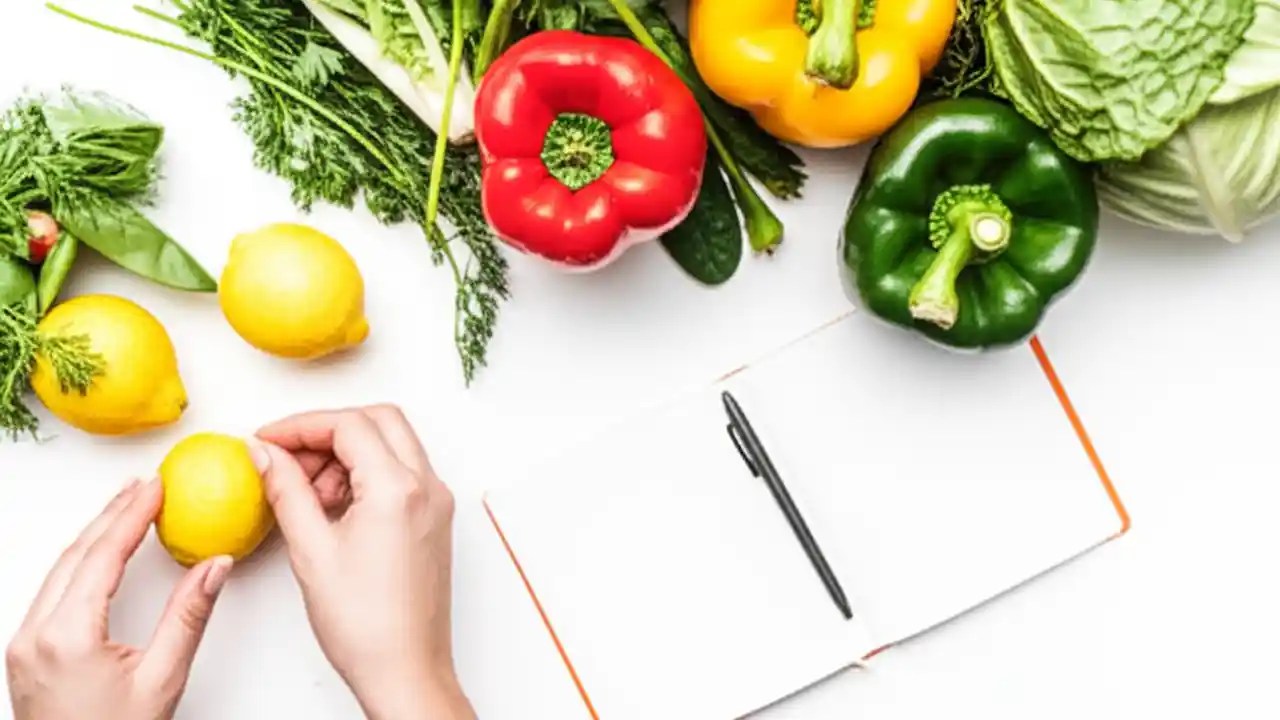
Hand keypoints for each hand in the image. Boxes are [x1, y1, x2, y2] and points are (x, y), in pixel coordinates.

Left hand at [6, 479, 230, 719]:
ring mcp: (24, 645)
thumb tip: (214, 566)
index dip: (132, 516)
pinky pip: (50, 591)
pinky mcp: (25, 654)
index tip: (156, 487)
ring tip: (125, 508)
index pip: (103, 556)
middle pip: (75, 555)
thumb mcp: (162, 680)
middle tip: (145, 486)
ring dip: (93, 535)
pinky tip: (98, 554)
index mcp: (67, 636)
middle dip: (111, 514)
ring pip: (58, 570)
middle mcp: (35, 635)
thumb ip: (188, 617)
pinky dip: (78, 563)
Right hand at [253, 405, 473, 719]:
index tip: (266, 441)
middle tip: (287, 458)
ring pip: (393, 445)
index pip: (349, 424)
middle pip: (379, 421)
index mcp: (399, 488)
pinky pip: (402, 474)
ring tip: (306, 493)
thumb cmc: (365, 624)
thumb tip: (264, 453)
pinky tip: (332, 507)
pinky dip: (366, 474)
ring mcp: (437, 503)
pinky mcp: (435, 520)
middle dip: (328, 431)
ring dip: (348, 453)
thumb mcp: (311, 549)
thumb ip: (285, 490)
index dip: (300, 425)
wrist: (406, 671)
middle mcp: (428, 487)